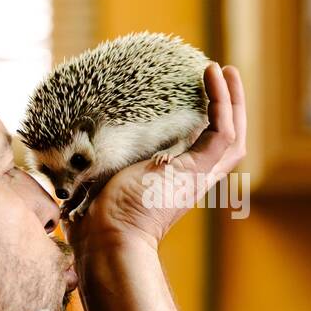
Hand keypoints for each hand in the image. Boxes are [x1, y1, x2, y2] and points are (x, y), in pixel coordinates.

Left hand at [62, 62, 246, 254]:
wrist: (106, 241)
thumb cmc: (96, 221)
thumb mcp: (106, 180)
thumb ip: (103, 163)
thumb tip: (75, 149)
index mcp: (175, 183)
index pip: (206, 153)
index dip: (210, 126)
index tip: (202, 97)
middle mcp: (192, 181)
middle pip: (229, 144)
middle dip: (232, 110)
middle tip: (224, 77)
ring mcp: (196, 176)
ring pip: (232, 135)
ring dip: (234, 101)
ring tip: (225, 69)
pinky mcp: (194, 172)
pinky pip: (221, 131)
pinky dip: (222, 100)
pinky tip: (212, 73)